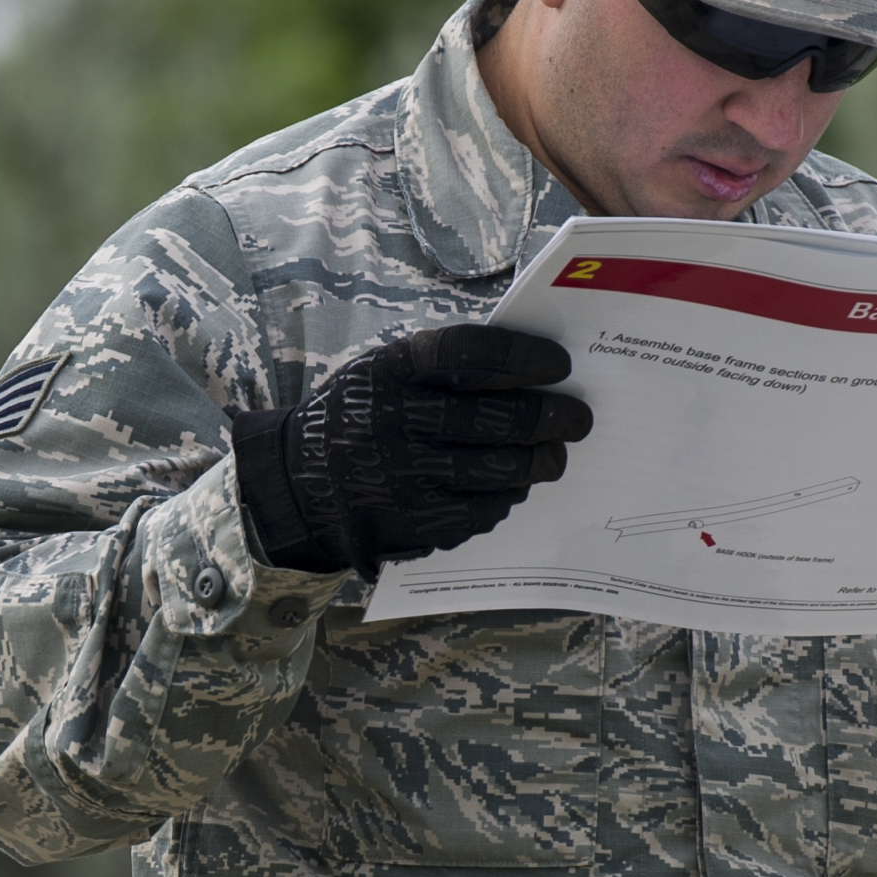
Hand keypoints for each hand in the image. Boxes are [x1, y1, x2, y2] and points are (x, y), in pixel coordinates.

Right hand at [229, 327, 591, 579]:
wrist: (298, 481)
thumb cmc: (362, 415)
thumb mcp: (386, 372)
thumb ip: (445, 368)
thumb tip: (533, 368)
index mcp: (392, 369)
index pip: (472, 355)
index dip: (524, 358)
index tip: (559, 364)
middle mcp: (395, 420)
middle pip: (496, 419)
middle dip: (551, 418)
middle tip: (578, 418)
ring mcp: (403, 476)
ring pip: (498, 470)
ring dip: (539, 462)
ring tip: (554, 456)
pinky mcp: (412, 522)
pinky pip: (481, 510)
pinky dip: (505, 497)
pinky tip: (512, 487)